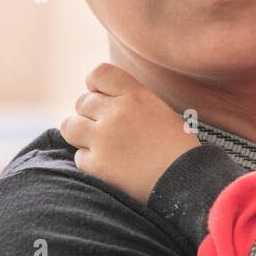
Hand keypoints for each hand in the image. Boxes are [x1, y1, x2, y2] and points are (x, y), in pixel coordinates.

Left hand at [59, 63, 199, 202]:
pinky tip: (110, 166)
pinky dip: (90, 162)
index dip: (95, 85)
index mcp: (135, 95)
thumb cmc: (177, 148)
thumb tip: (104, 98)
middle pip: (82, 101)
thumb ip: (131, 101)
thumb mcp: (160, 111)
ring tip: (99, 145)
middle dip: (91, 114)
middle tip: (107, 129)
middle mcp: (116, 113)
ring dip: (81, 134)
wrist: (185, 182)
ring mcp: (103, 139)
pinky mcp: (96, 164)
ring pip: (70, 126)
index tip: (101, 96)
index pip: (99, 73)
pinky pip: (79, 157)